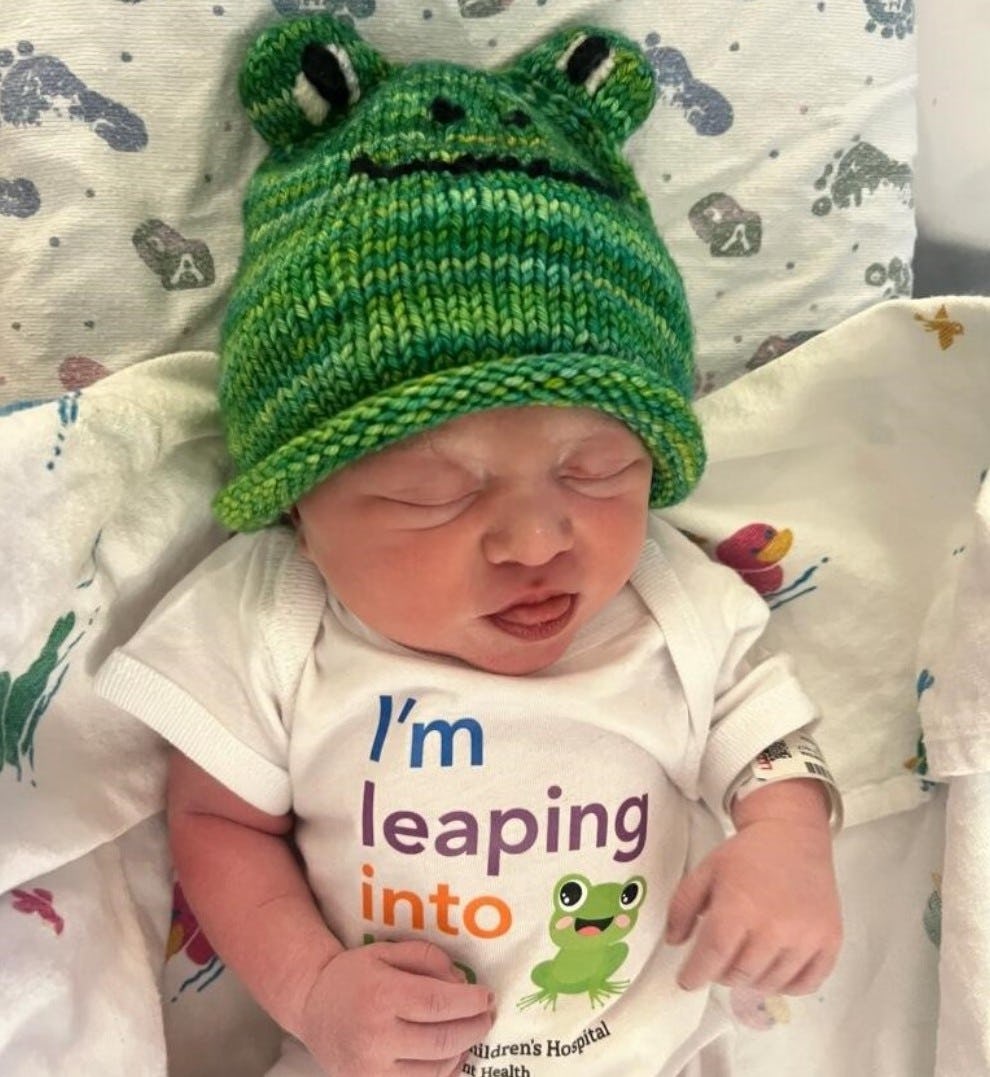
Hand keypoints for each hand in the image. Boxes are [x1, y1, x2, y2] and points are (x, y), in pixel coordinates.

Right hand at [297, 939, 494, 1075]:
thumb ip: (427, 957)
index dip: (469, 1002)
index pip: (437, 1003)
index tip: (487, 996)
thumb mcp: (387, 951)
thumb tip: (459, 981)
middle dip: (474, 1028)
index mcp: (381, 995)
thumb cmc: (354, 975)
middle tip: (487, 1016)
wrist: (313, 1008)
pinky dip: (442, 1072)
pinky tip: (451, 1055)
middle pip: (442, 1040)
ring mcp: (373, 1069)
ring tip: (470, 1032)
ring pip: (435, 1069)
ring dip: (461, 1050)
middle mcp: (377, 1037)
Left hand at [665, 818, 841, 995]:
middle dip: (721, 975)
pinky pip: (807, 984)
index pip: (713, 957)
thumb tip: (674, 942)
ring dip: (751, 981)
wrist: (794, 835)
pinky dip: (786, 985)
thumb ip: (682, 906)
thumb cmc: (747, 854)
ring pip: (770, 983)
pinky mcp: (830, 941)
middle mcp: (774, 927)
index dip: (695, 974)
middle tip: (718, 964)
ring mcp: (806, 937)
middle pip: (740, 974)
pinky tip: (774, 971)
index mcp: (739, 906)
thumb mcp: (705, 870)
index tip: (687, 980)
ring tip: (744, 963)